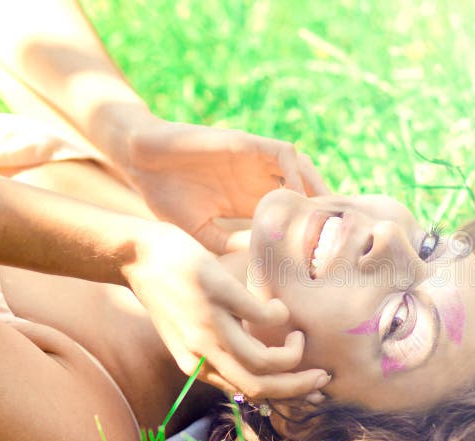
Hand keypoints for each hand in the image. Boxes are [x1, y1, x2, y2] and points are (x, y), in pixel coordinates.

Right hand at [115, 115, 329, 253]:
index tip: (322, 252)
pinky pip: (283, 153)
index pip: (291, 213)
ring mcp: (255, 161)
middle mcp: (258, 180)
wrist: (139, 161)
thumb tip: (258, 263)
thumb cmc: (166, 196)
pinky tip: (295, 195)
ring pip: (302, 169)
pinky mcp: (246, 144)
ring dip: (316, 188)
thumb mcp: (200, 231)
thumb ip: (227, 245)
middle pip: (305, 191)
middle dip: (322, 209)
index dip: (308, 229)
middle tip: (334, 235)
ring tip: (321, 215)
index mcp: (250, 201)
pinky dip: (295, 171)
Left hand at [122, 222, 330, 401]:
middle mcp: (201, 353)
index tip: (309, 391)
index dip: (284, 397)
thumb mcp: (188, 333)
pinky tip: (277, 306)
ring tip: (298, 336)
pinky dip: (279, 316)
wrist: (138, 255)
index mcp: (195, 366)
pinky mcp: (217, 294)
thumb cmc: (167, 292)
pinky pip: (262, 317)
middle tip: (322, 376)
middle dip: (298, 387)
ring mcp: (208, 325)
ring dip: (293, 355)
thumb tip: (254, 361)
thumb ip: (216, 351)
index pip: (246, 395)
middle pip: (258, 388)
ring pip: (262, 361)